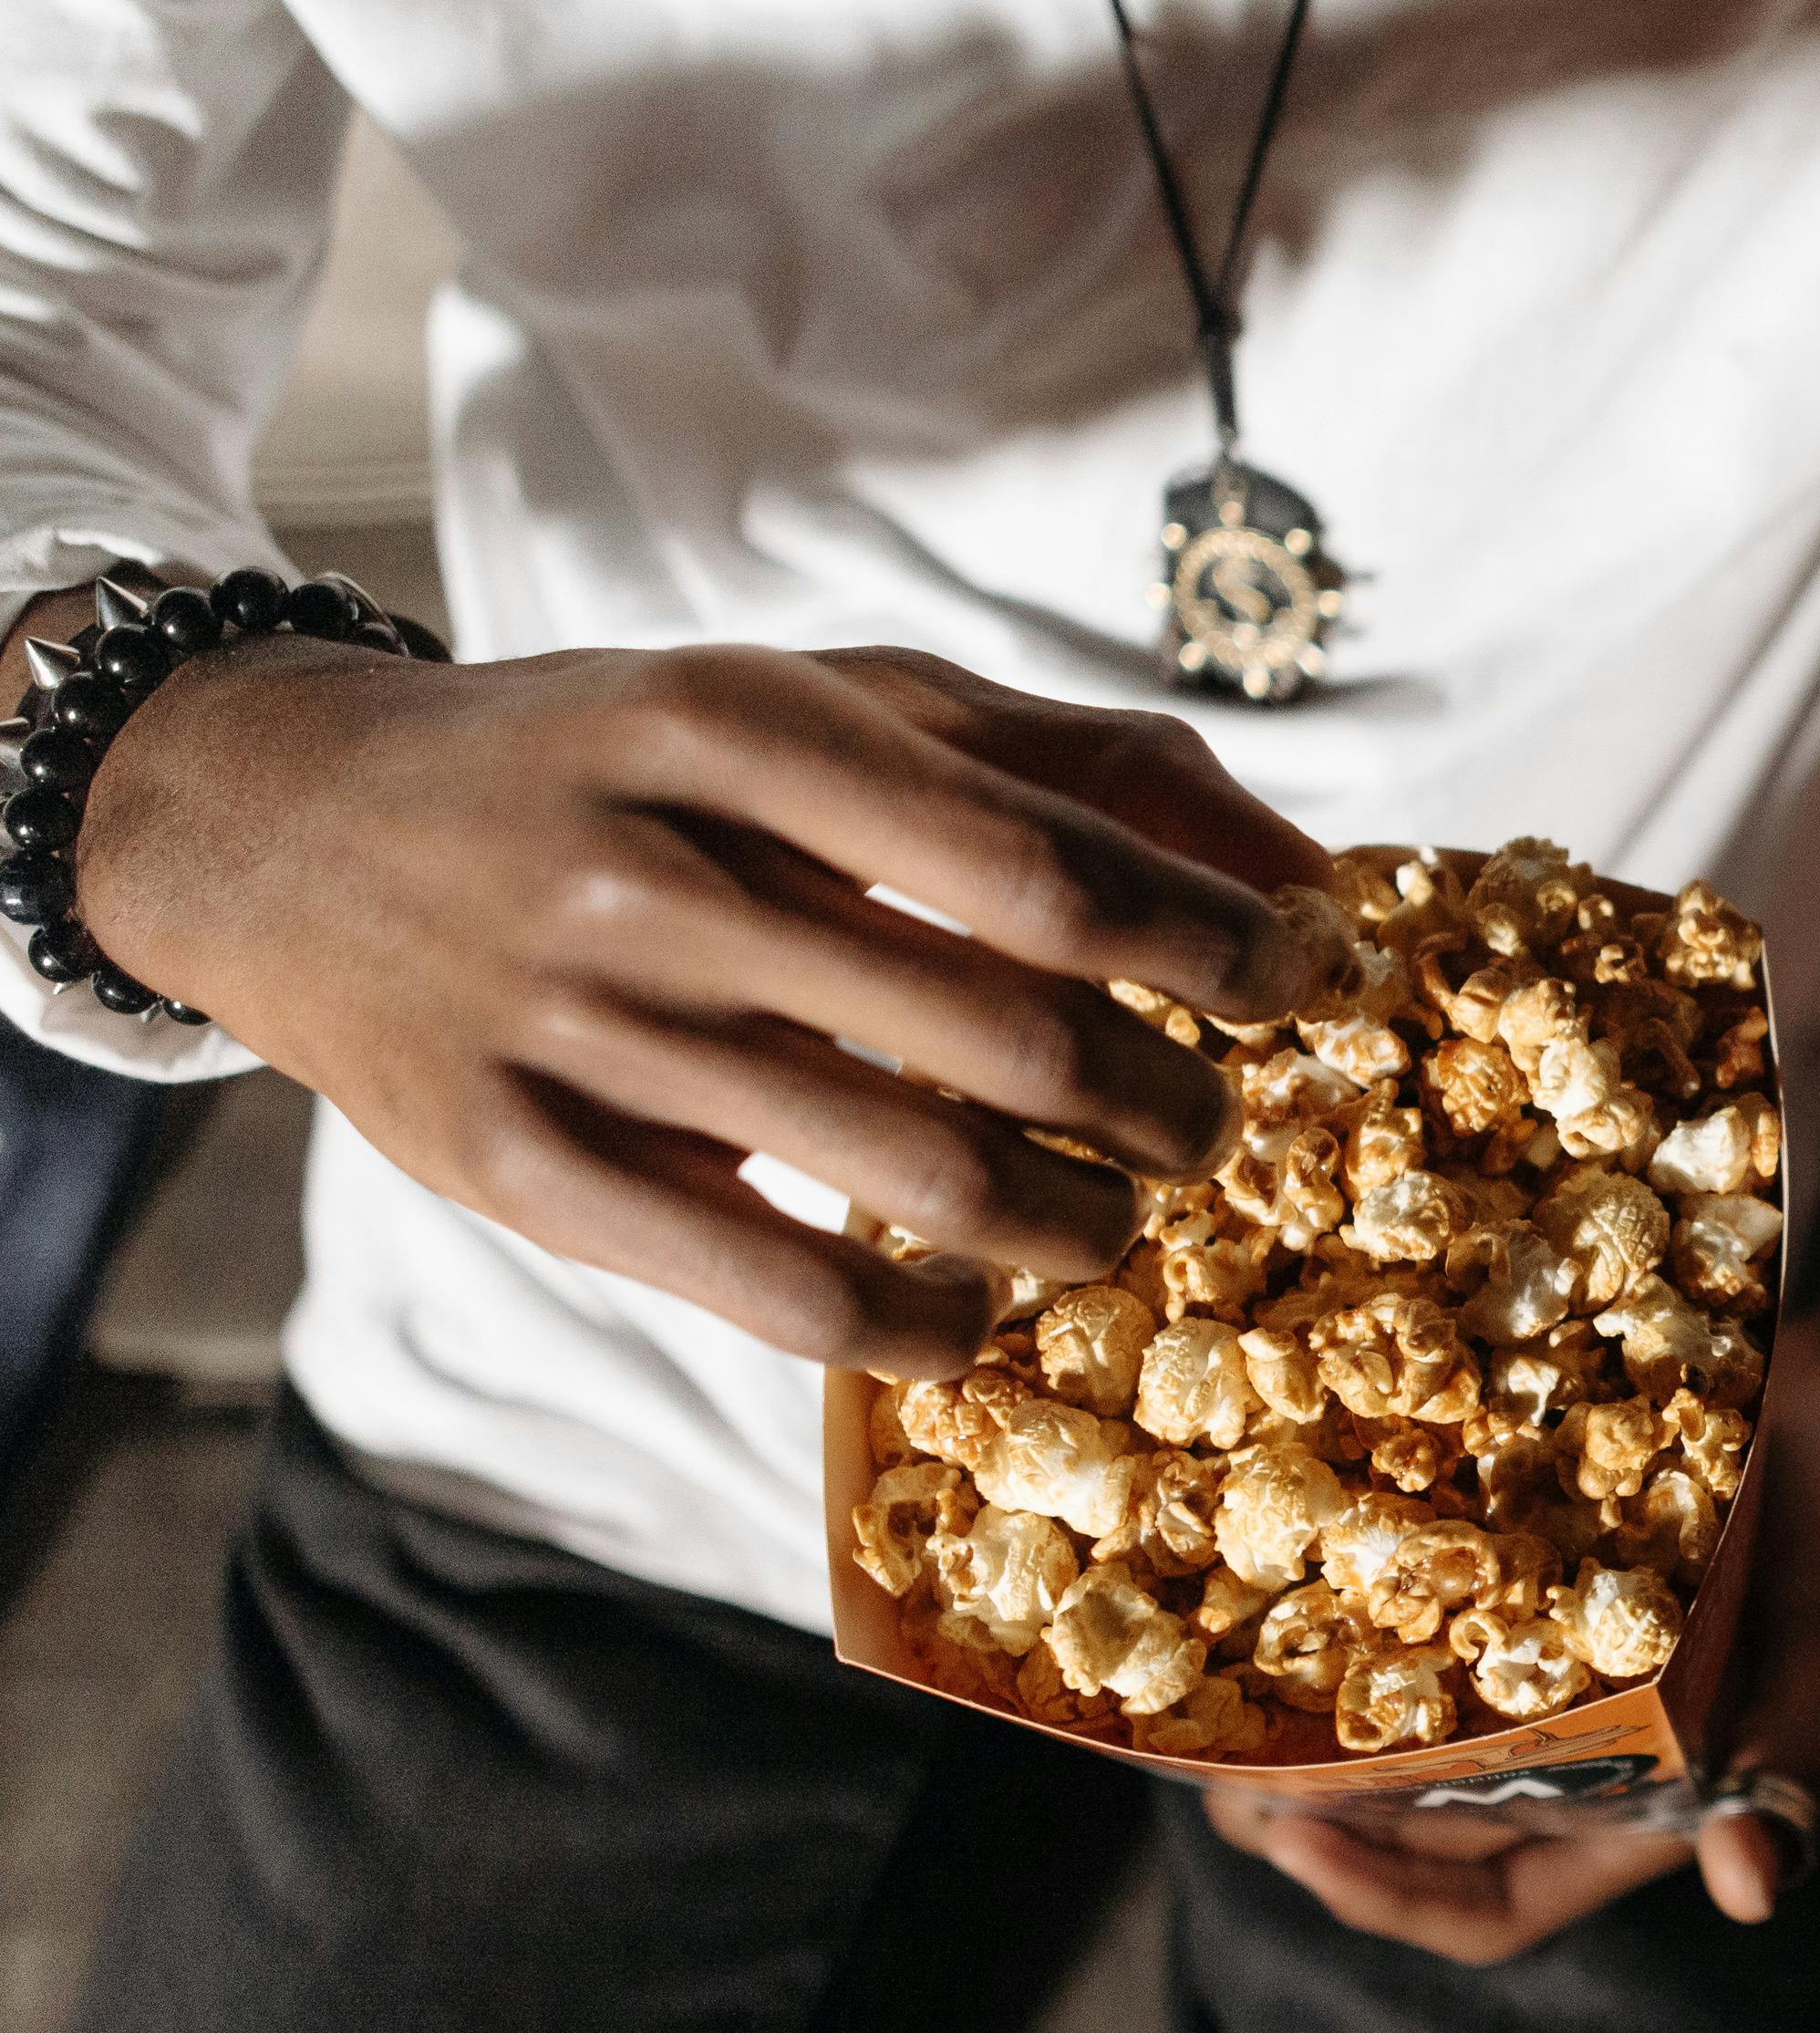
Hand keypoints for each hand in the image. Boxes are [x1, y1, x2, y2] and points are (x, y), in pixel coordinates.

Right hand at [72, 634, 1341, 1375]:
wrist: (292, 826)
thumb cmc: (638, 763)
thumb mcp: (839, 704)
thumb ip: (1079, 768)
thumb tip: (1314, 877)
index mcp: (748, 725)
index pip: (1058, 874)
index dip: (1220, 954)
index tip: (1297, 990)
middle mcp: (655, 870)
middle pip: (1018, 1042)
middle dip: (1170, 1110)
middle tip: (1199, 1127)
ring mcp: (578, 1029)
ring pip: (925, 1184)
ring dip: (1077, 1226)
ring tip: (1106, 1214)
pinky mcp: (521, 1172)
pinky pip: (789, 1299)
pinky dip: (929, 1328)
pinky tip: (970, 1304)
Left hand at [1205, 1177, 1819, 1963]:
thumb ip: (1794, 1751)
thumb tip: (1761, 1888)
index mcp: (1662, 1797)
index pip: (1499, 1902)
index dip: (1384, 1894)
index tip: (1282, 1835)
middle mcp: (1598, 1748)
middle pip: (1423, 1827)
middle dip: (1307, 1811)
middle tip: (1200, 1753)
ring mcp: (1567, 1662)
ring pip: (1408, 1732)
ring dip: (1311, 1722)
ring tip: (1212, 1677)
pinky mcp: (1550, 1573)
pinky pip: (1431, 1625)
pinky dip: (1360, 1618)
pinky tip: (1285, 1566)